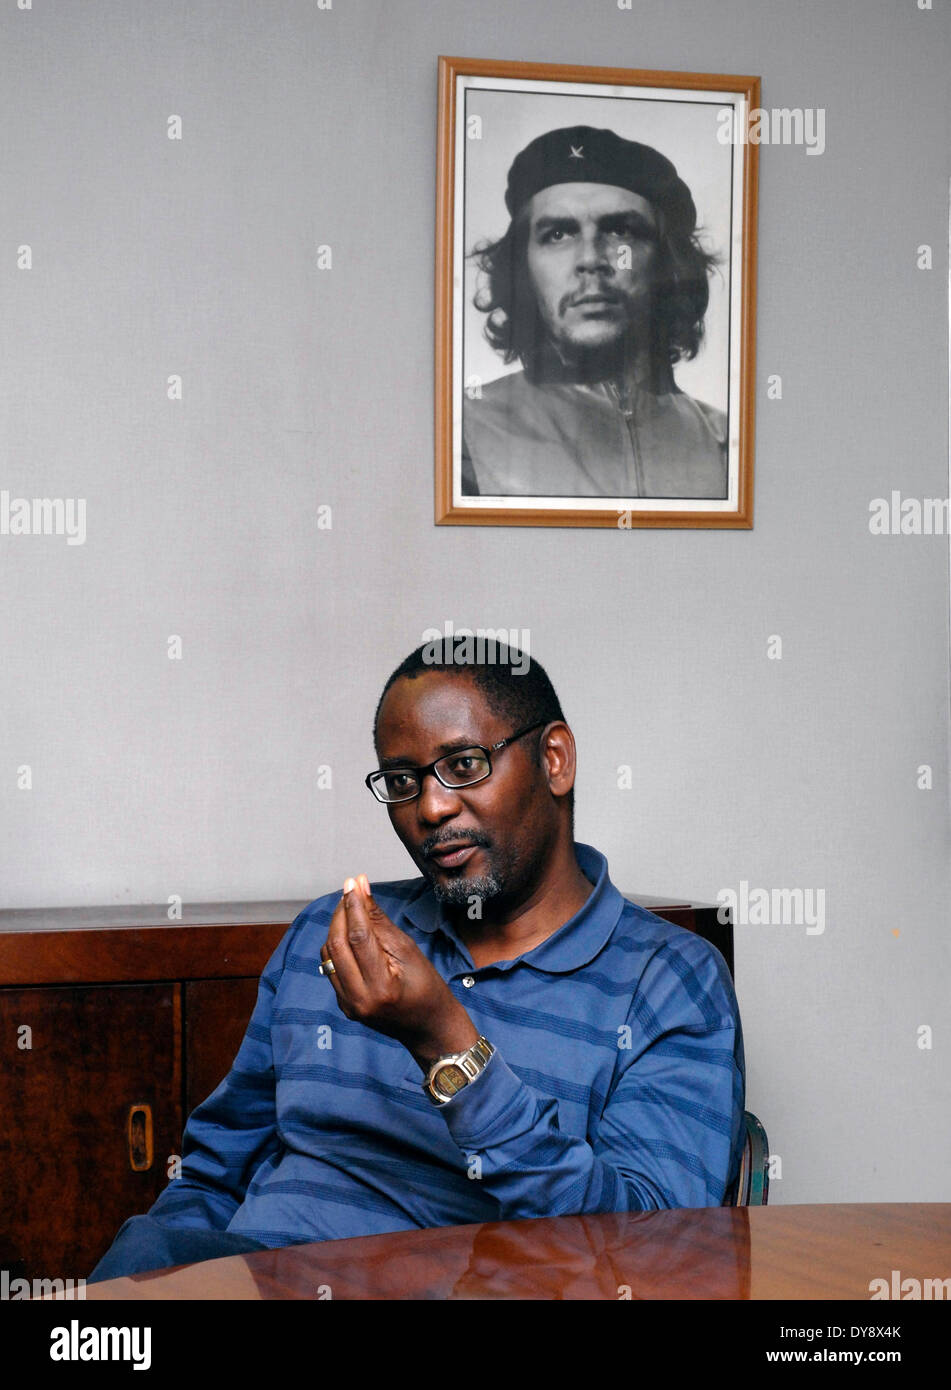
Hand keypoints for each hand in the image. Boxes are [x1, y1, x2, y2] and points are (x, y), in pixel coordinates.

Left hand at [320, 875, 478, 1069]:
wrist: (429, 1027)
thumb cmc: (428, 987)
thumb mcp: (408, 950)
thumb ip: (379, 922)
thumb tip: (361, 888)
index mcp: (381, 987)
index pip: (358, 937)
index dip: (354, 905)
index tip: (354, 882)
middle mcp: (359, 999)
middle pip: (337, 945)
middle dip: (341, 913)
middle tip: (350, 891)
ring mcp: (348, 1005)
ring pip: (329, 955)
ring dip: (336, 927)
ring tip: (351, 908)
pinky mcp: (344, 1005)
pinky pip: (332, 968)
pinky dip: (337, 946)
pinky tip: (349, 933)